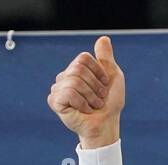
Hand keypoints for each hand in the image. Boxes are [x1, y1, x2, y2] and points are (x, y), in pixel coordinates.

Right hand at [47, 34, 125, 148]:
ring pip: (74, 81)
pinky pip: (69, 93)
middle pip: (78, 69)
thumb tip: (104, 38)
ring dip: (91, 96)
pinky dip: (82, 103)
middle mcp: (64, 76)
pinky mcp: (55, 101)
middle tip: (99, 99)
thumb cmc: (109, 103)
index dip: (99, 72)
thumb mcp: (113, 77)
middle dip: (95, 86)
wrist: (106, 124)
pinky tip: (84, 110)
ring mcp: (58, 88)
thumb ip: (106, 58)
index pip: (83, 59)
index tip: (105, 86)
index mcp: (76, 69)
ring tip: (93, 106)